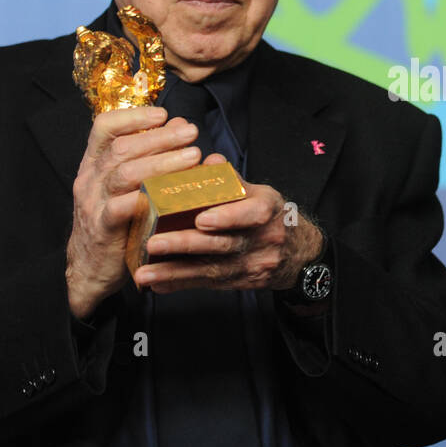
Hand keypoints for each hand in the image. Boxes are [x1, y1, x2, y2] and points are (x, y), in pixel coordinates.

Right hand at [65, 107, 204, 318]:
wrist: (90, 269)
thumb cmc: (116, 222)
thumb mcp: (125, 187)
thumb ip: (146, 157)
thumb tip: (178, 126)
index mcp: (93, 165)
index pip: (103, 127)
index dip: (133, 116)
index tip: (164, 113)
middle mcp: (89, 180)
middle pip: (122, 148)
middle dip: (159, 136)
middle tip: (191, 131)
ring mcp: (94, 204)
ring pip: (125, 174)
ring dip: (163, 162)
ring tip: (194, 155)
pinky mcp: (104, 229)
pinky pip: (124, 208)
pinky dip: (150, 196)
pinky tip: (175, 190)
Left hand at [132, 165, 324, 293]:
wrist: (299, 255)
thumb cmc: (272, 217)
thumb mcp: (262, 193)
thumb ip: (233, 180)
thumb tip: (209, 162)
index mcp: (267, 210)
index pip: (252, 214)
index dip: (228, 217)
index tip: (201, 218)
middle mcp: (262, 239)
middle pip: (223, 244)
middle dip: (186, 245)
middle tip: (154, 243)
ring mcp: (252, 264)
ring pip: (211, 269)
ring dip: (175, 272)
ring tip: (145, 273)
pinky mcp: (240, 282)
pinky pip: (208, 284)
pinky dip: (180, 284)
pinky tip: (156, 284)